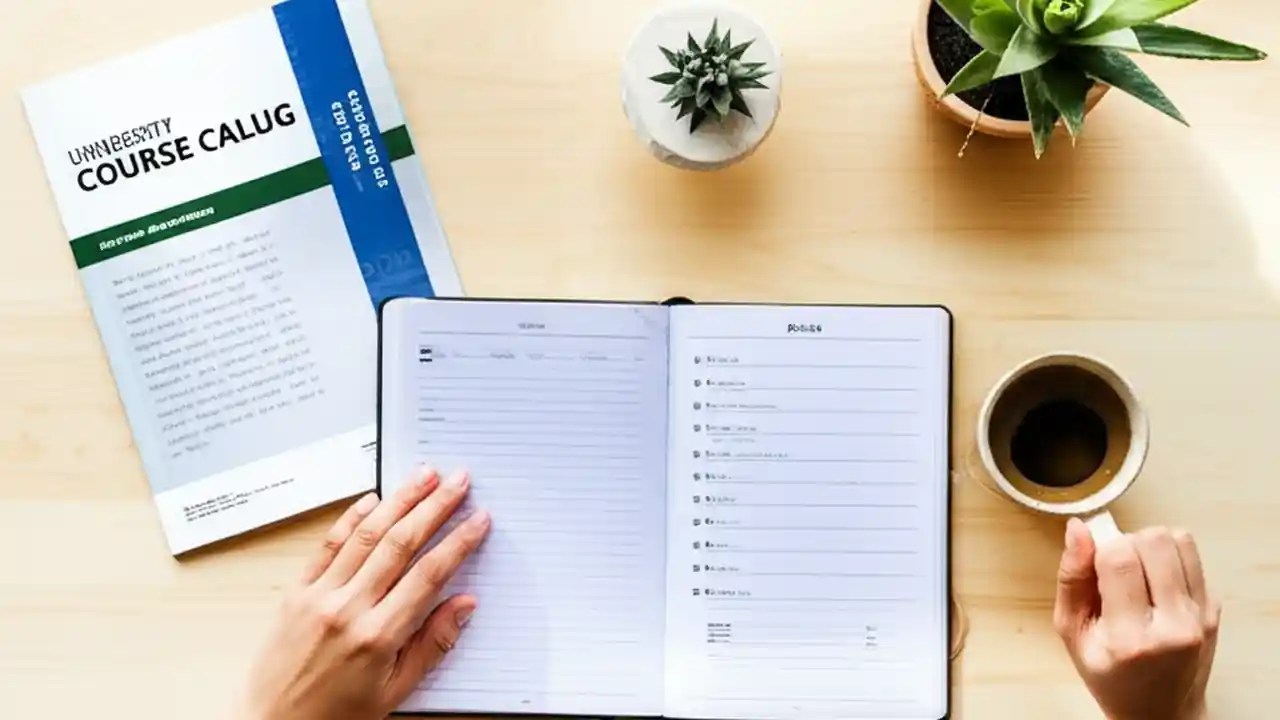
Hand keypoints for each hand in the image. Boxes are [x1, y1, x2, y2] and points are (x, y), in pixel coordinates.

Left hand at [233, 469, 490, 719]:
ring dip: (399, 500)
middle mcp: (347, 609)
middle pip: (400, 543)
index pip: (429, 575)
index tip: (478, 521)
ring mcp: (318, 595)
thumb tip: (464, 605)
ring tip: (424, 476)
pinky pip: (327, 545)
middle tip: (459, 481)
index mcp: (377, 636)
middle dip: (435, 507)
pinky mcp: (296, 591)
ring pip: (366, 535)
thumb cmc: (333, 716)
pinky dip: (352, 518)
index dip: (458, 542)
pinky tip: (373, 500)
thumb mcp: (394, 692)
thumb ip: (432, 645)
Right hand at [1054, 519, 1220, 719]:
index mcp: (1130, 639)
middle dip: (1126, 543)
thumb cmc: (1110, 674)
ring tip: (1137, 571)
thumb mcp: (1072, 633)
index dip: (1100, 546)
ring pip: (1178, 539)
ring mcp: (1200, 617)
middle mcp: (1174, 627)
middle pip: (1153, 541)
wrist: (1160, 711)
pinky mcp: (1214, 608)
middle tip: (1114, 569)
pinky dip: (1170, 557)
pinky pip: (1192, 555)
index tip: (1092, 558)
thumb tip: (1079, 528)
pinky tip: (1156, 582)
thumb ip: (1071, 578)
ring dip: (1150, 545)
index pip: (1119, 558)